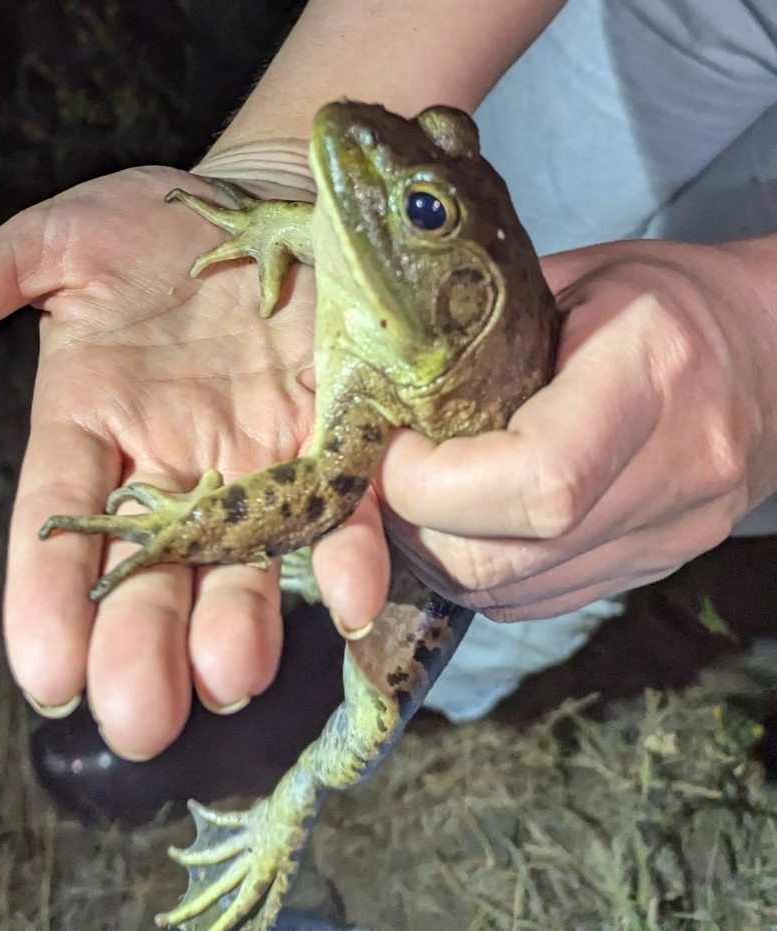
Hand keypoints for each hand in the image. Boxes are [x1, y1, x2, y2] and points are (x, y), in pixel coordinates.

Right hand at [0, 166, 388, 759]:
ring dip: (240, 623)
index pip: (58, 524)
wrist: (272, 204)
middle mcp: (174, 464)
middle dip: (144, 645)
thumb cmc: (154, 229)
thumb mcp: (52, 247)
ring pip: (243, 560)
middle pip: (152, 569)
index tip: (44, 674)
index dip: (46, 598)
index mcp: (95, 425)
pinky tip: (351, 597)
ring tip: (230, 681)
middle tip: (141, 721)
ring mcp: (259, 462)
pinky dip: (350, 553)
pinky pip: (343, 509)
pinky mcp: (337, 444)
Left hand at [378, 237, 776, 620]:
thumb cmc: (660, 300)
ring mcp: (668, 536)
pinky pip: (530, 600)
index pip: (534, 480)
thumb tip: (374, 390)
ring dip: (434, 554)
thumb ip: (476, 336)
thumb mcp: (569, 279)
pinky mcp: (651, 568)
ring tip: (419, 497)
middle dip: (413, 528)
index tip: (392, 450)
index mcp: (651, 374)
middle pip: (503, 559)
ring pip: (506, 593)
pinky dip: (478, 571)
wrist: (771, 353)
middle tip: (385, 480)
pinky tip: (469, 522)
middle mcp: (673, 473)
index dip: (432, 483)